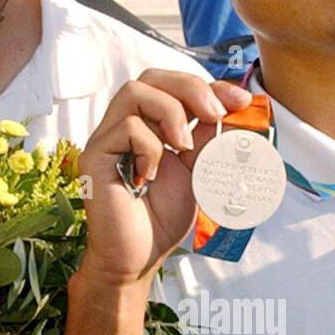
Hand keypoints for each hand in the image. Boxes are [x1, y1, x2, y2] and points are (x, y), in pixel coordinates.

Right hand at [76, 72, 253, 291]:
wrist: (138, 257)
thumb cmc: (161, 218)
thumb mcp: (199, 171)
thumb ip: (210, 139)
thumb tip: (234, 109)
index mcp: (150, 126)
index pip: (173, 86)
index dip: (208, 85)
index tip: (240, 99)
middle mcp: (124, 125)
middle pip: (150, 78)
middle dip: (189, 88)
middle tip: (215, 113)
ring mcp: (107, 138)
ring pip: (135, 92)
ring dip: (170, 113)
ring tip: (184, 146)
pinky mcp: (95, 155)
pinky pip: (127, 127)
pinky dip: (150, 147)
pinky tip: (150, 175)